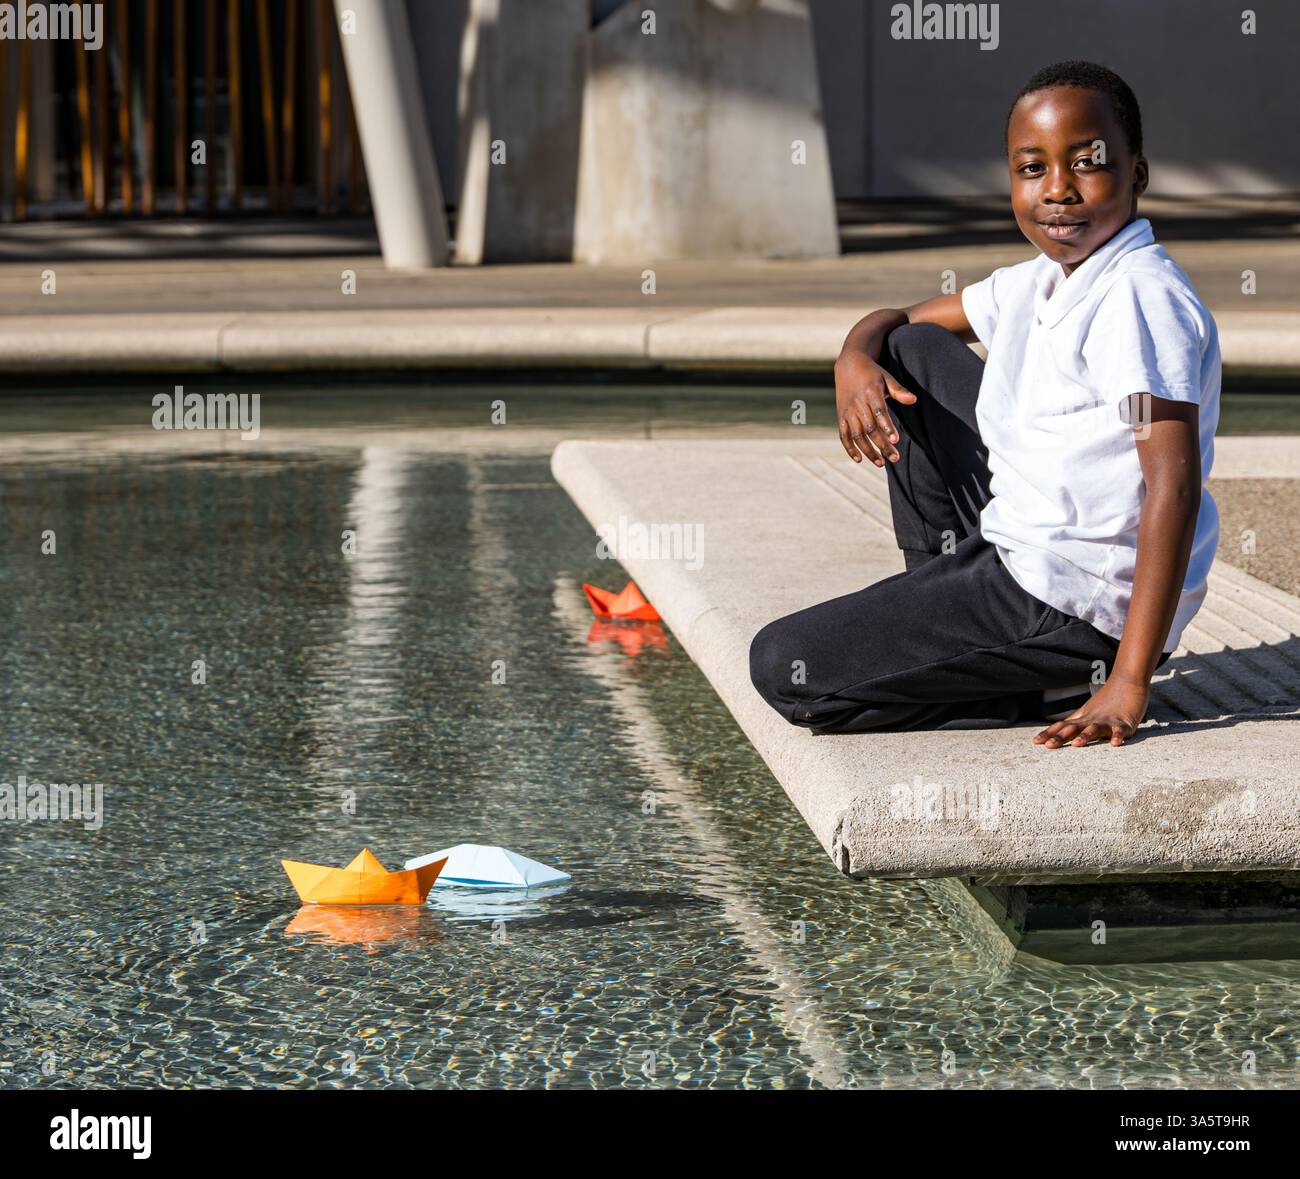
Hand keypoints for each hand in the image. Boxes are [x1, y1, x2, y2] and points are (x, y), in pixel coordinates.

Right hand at [834, 352, 916, 466]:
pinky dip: (849, 448)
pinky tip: (859, 460)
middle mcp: (857, 404)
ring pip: (857, 436)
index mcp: (870, 392)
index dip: (887, 427)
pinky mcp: (841, 417)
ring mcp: (848, 412)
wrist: (848, 365)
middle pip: (870, 428)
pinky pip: (844, 436)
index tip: (896, 440)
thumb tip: (914, 400)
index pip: (879, 412)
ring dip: (868, 451)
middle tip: (895, 458)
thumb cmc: (872, 373)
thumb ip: (899, 390)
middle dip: (882, 445)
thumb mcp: (886, 378)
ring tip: (881, 463)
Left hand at [1032, 676, 1150, 747]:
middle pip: (1073, 728)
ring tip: (1076, 744)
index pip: (1062, 726)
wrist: (1127, 681)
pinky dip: (1118, 736)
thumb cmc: (1108, 700)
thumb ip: (1076, 722)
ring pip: (1094, 729)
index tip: (1035, 742)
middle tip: (1049, 746)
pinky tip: (1115, 743)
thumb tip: (1059, 730)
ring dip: (1085, 737)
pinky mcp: (1124, 722)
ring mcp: (1107, 721)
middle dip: (1060, 737)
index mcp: (1083, 718)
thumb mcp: (1089, 712)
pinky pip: (1120, 730)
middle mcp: (1092, 719)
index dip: (1049, 733)